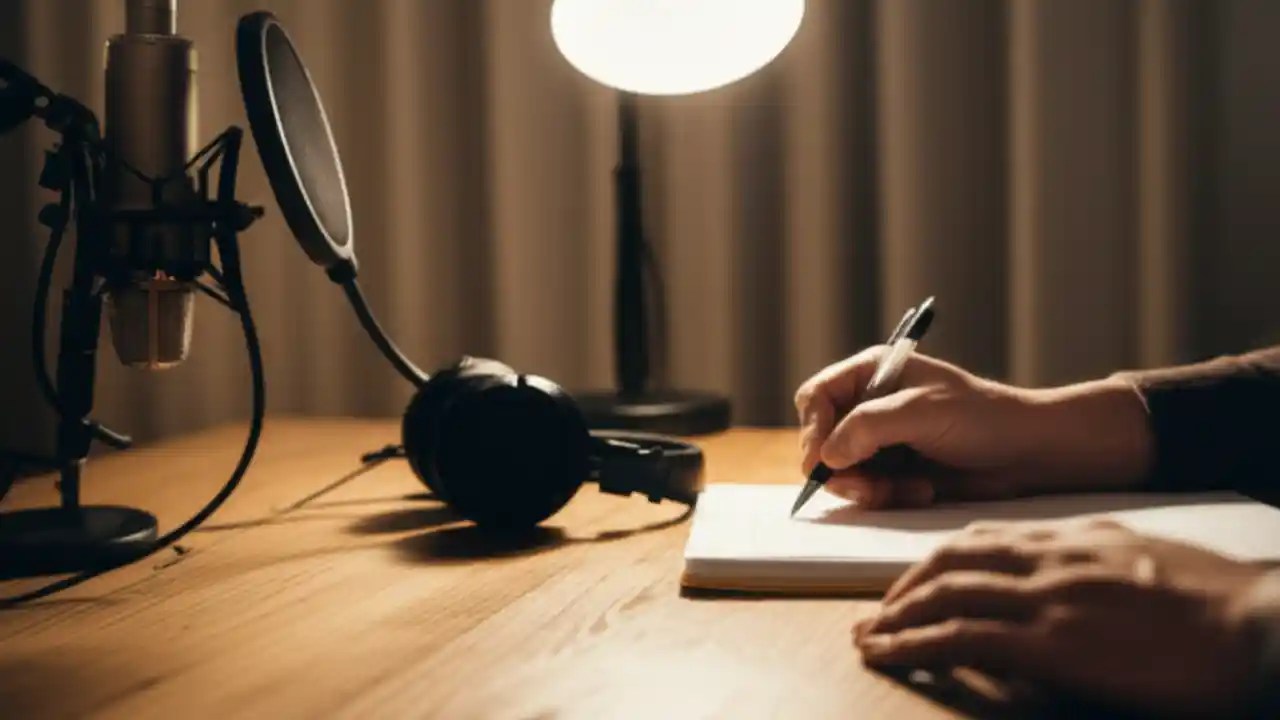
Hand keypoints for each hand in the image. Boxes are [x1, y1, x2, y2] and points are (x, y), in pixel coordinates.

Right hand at [793, 347, 1154, 507]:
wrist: (1028, 453)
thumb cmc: (982, 418)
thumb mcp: (922, 413)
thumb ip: (869, 427)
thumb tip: (827, 454)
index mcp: (872, 373)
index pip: (816, 398)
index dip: (813, 430)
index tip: (823, 461)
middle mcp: (870, 404)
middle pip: (822, 440)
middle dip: (843, 468)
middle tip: (867, 487)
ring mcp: (881, 440)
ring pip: (842, 472)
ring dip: (869, 487)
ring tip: (908, 489)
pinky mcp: (894, 470)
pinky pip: (868, 491)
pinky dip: (888, 497)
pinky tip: (922, 490)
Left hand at [853, 519, 1271, 717]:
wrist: (1260, 627)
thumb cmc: (1219, 605)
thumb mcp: (1149, 564)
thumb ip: (1098, 565)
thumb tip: (1066, 587)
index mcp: (1075, 538)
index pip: (984, 539)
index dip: (938, 561)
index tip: (914, 582)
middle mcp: (1051, 559)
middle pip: (952, 560)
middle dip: (905, 586)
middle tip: (877, 612)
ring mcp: (1048, 598)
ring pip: (945, 595)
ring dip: (896, 617)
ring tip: (867, 636)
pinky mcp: (1050, 643)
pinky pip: (961, 637)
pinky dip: (915, 644)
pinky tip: (889, 654)